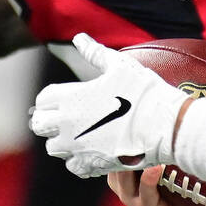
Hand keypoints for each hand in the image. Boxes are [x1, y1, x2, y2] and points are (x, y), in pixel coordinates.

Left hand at [29, 32, 187, 177]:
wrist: (165, 125)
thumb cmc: (145, 92)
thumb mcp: (121, 65)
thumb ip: (95, 53)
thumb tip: (79, 38)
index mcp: (69, 97)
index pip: (43, 99)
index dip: (53, 98)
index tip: (68, 99)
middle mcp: (66, 123)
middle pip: (40, 125)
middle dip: (51, 122)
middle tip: (71, 118)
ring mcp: (76, 146)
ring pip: (54, 148)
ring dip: (64, 142)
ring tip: (83, 135)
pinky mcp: (90, 165)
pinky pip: (72, 167)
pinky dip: (80, 161)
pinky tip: (94, 151)